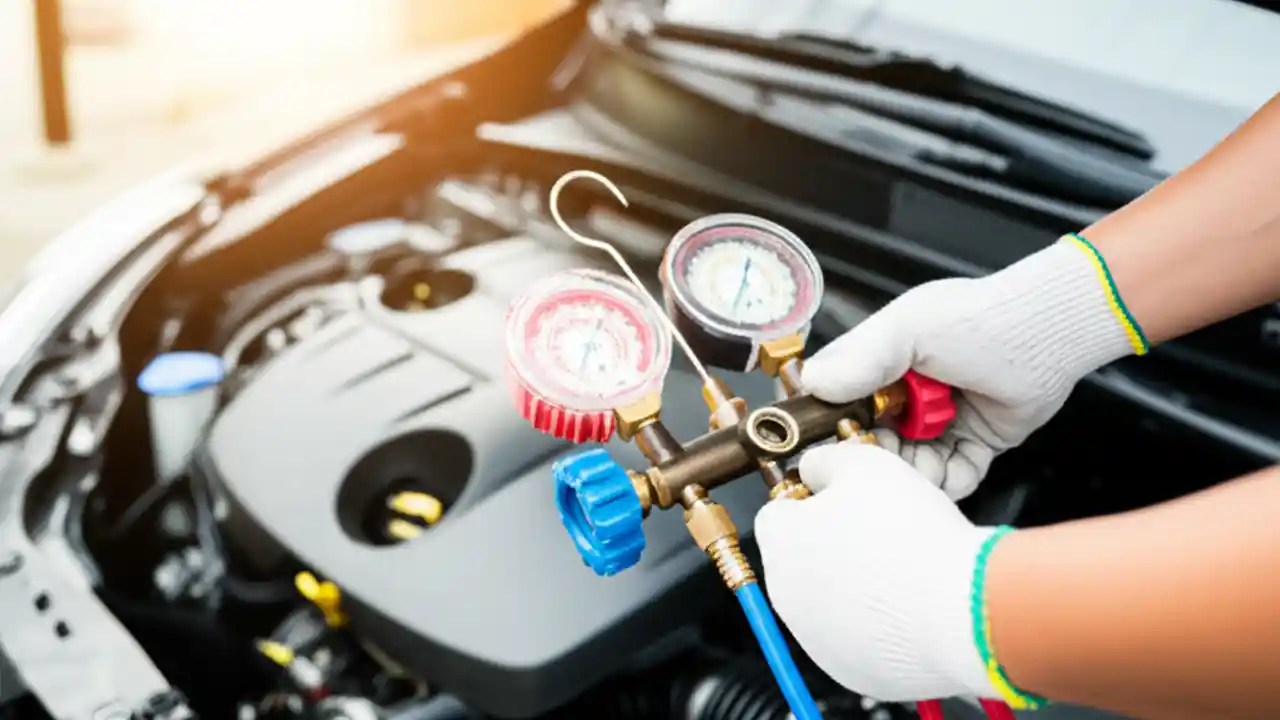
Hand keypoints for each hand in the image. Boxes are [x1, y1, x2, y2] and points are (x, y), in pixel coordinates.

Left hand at [755, 441, 998, 701]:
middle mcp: (787, 598)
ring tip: (902, 572)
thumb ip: (826, 460)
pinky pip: (856, 639)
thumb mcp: (864, 464)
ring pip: (828, 603)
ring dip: (853, 587)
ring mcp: (817, 641)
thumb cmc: (912, 534)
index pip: (777, 514)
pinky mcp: (851, 671)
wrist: (964, 611)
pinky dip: (875, 626)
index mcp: (781, 544)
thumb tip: (812, 469)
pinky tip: (909, 609)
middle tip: (880, 534)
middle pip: (801, 561)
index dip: (811, 501)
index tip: (843, 500)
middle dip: (831, 546)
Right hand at [802, 240, 1137, 498]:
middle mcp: (902, 395)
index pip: (837, 404)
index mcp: (878, 363)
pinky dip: (950, 480)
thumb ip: (859, 356)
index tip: (837, 440)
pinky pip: (950, 477)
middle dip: (877, 455)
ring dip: (914, 472)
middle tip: (889, 452)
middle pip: (870, 443)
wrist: (1047, 336)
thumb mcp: (908, 328)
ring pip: (908, 467)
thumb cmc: (980, 319)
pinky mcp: (971, 445)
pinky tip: (952, 468)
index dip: (833, 427)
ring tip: (925, 459)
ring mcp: (936, 422)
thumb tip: (813, 383)